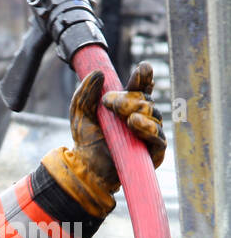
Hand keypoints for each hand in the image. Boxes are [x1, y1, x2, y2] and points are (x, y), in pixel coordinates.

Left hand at [66, 62, 165, 194]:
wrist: (84, 167)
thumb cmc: (85, 139)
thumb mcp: (79, 112)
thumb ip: (85, 92)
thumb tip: (98, 73)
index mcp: (129, 104)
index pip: (142, 86)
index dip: (144, 78)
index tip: (143, 70)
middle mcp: (143, 116)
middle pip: (146, 100)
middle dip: (129, 98)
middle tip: (109, 102)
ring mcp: (150, 134)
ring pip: (153, 116)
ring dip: (137, 111)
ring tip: (124, 115)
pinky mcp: (154, 153)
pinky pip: (157, 138)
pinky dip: (148, 128)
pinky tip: (134, 122)